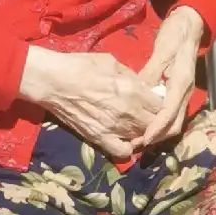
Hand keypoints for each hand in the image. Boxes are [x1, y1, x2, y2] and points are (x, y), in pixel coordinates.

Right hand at [19, 46, 161, 161]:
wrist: (53, 82)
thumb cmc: (81, 66)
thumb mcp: (112, 62)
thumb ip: (132, 76)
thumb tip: (143, 86)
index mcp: (133, 91)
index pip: (162, 106)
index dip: (162, 104)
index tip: (157, 100)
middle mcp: (128, 114)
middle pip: (155, 124)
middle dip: (156, 119)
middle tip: (149, 113)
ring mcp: (114, 129)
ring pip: (142, 138)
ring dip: (144, 132)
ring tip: (138, 124)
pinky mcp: (99, 139)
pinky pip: (123, 152)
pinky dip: (129, 148)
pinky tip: (127, 138)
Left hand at [131, 6, 203, 151]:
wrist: (190, 25)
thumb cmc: (175, 34)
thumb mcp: (162, 50)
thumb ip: (151, 72)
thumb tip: (139, 92)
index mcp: (182, 83)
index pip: (170, 113)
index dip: (157, 128)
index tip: (144, 140)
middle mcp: (185, 92)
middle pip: (174, 124)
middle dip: (157, 136)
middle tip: (136, 144)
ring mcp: (183, 93)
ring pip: (173, 121)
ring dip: (157, 132)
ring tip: (137, 137)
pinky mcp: (178, 92)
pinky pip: (170, 113)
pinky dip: (158, 122)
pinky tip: (144, 122)